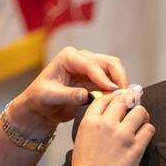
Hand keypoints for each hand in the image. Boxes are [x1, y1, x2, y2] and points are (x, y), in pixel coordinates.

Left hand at [12, 46, 131, 134]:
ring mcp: (91, 69)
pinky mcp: (96, 80)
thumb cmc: (40, 98)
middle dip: (118, 76)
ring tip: (125, 97)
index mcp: (68, 57)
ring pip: (114, 70)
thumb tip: (85, 95)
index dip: (103, 77)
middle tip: (124, 93)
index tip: (111, 90)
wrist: (41, 108)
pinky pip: (112, 82)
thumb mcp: (50, 97)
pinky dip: (118, 89)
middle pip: (108, 62)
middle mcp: (82, 59)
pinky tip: (122, 99)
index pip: (91, 64)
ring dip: (121, 82)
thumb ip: (68, 95)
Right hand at [60, 89, 153, 165]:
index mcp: (90, 121)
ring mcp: (122, 134)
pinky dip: (148, 130)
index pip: (105, 98)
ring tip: (141, 122)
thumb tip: (108, 117)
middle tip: (134, 108)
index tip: (121, 100)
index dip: (115, 97)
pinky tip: (144, 135)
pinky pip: (149, 129)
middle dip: (130, 103)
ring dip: (142, 115)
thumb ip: (94, 125)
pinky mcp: (136, 147)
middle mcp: (107, 124)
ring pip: (140, 112)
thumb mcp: (82, 139)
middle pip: (123, 101)